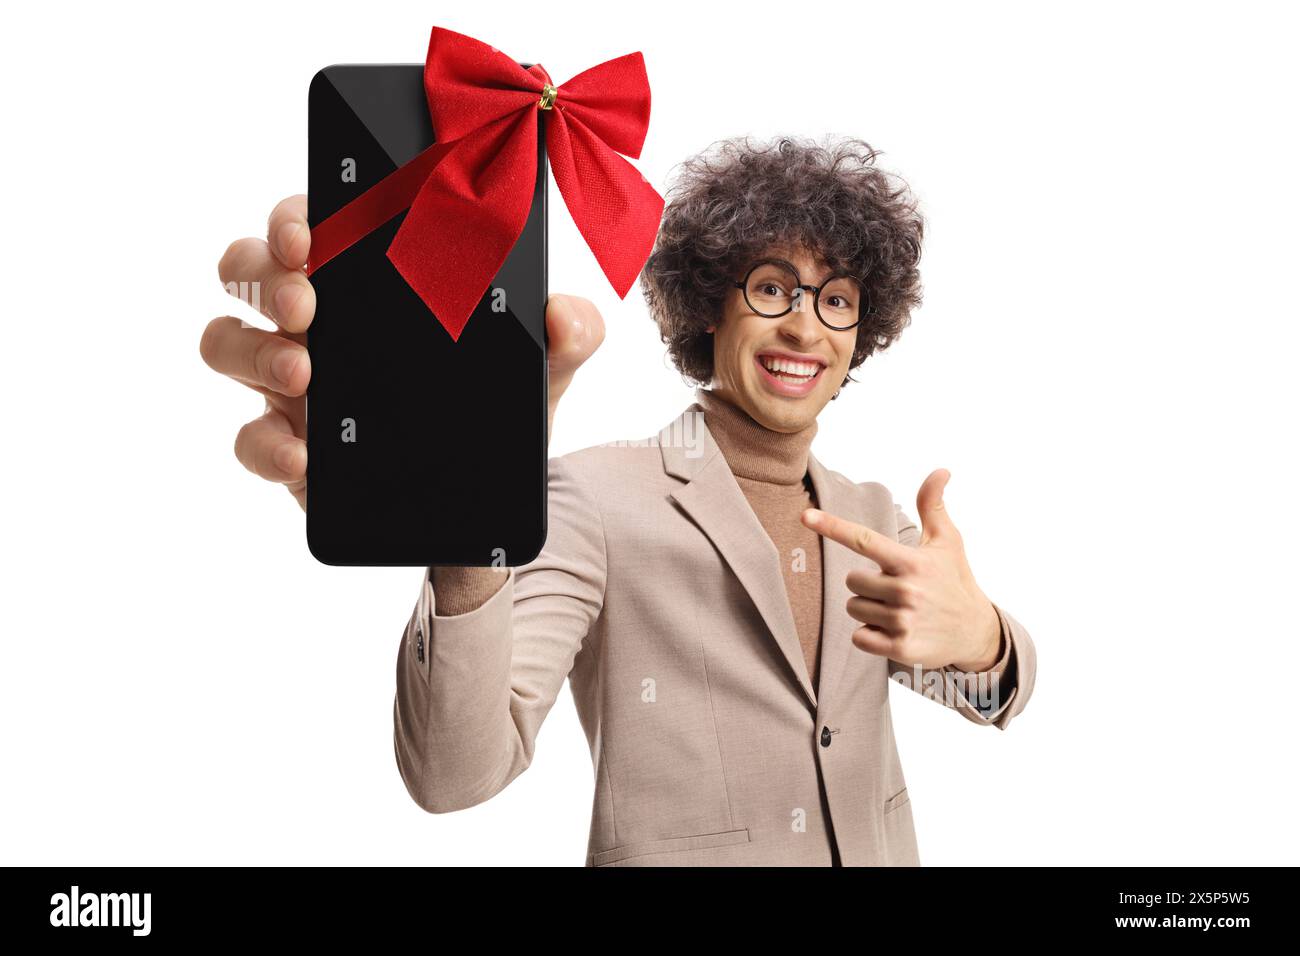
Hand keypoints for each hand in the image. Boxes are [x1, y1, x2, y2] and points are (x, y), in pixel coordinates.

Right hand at [201, 194, 604, 511]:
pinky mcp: (288, 443)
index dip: (293, 216)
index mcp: (366, 278)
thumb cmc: (499, 403)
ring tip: (306, 373)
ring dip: (254, 348)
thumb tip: (566, 314)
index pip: (310, 222)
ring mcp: (292, 381)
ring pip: (226, 341)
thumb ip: (569, 333)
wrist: (491, 498)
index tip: (310, 233)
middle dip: (267, 276)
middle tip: (308, 304)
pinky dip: (264, 444)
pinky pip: (247, 436)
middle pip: (250, 269)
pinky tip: (302, 456)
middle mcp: (316, 319)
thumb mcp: (545, 366)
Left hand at [801, 469, 1001, 671]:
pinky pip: (859, 637)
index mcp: (911, 561)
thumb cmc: (954, 580)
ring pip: (853, 608)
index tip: (805, 516)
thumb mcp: (947, 541)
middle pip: (851, 580)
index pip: (863, 540)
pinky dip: (869, 636)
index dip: (832, 526)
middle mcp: (906, 589)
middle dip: (866, 584)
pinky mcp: (901, 647)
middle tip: (893, 588)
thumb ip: (933, 506)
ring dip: (868, 609)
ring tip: (896, 609)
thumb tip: (941, 470)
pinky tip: (892, 632)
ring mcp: (903, 620)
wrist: (976, 632)